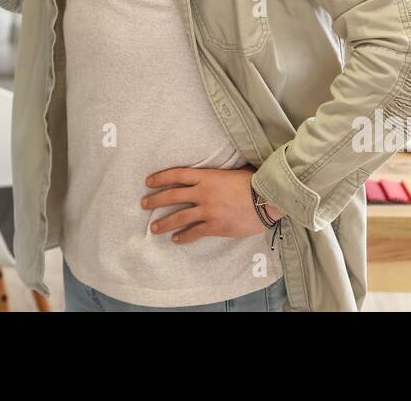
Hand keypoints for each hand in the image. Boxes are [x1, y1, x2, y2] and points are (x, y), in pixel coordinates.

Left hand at [141, 166, 283, 243]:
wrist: (266, 200)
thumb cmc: (253, 182)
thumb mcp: (232, 171)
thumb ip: (216, 174)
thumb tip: (209, 173)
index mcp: (206, 176)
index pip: (177, 175)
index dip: (160, 178)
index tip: (148, 182)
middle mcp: (203, 192)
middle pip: (172, 196)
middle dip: (155, 200)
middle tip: (143, 204)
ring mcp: (208, 210)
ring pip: (179, 217)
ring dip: (164, 223)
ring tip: (153, 228)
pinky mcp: (215, 226)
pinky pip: (194, 232)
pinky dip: (184, 236)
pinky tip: (176, 239)